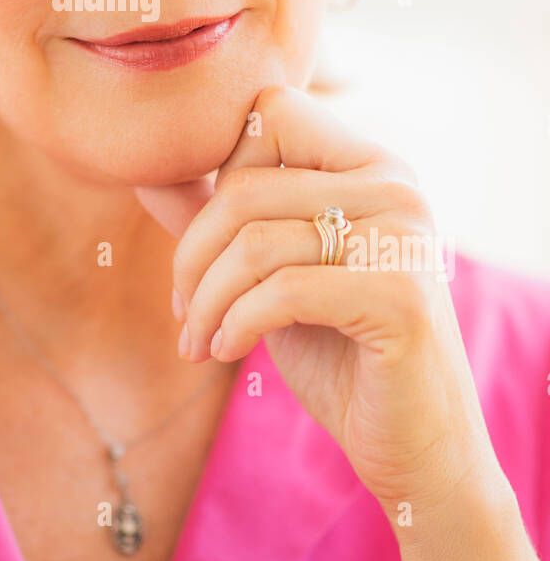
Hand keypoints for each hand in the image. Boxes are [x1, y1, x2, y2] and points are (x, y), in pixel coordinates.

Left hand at [135, 84, 505, 522]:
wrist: (415, 447)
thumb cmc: (339, 353)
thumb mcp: (272, 275)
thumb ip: (221, 219)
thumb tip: (146, 174)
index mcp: (375, 165)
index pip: (271, 114)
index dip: (223, 174)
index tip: (208, 246)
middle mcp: (398, 187)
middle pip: (246, 186)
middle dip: (193, 255)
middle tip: (182, 310)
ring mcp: (403, 239)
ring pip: (255, 243)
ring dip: (206, 301)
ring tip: (198, 339)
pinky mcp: (398, 298)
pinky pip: (281, 292)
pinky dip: (235, 325)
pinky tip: (226, 353)